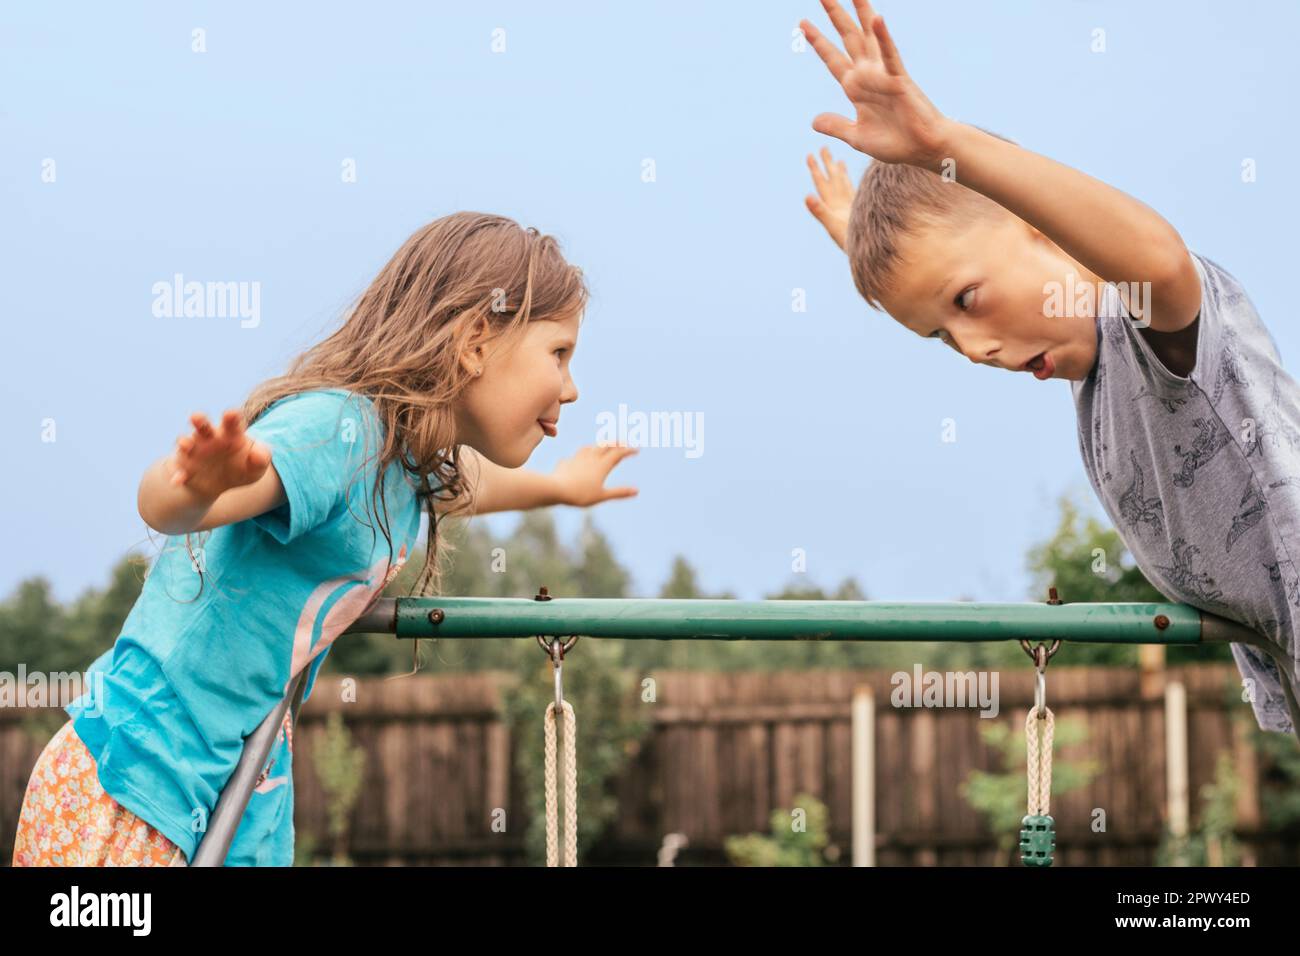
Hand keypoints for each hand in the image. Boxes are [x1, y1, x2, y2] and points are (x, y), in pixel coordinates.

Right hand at [168, 410, 271, 500]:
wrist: (223, 483)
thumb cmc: (243, 467)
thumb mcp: (257, 465)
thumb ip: (262, 457)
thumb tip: (258, 455)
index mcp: (231, 433)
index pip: (232, 422)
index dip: (231, 417)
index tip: (231, 413)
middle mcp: (209, 438)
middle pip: (203, 425)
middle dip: (199, 420)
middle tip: (196, 417)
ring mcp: (195, 452)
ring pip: (185, 443)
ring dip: (184, 442)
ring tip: (185, 444)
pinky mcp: (185, 469)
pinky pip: (180, 472)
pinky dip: (178, 476)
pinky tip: (178, 481)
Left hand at [551, 444, 638, 506]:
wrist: (555, 488)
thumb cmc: (580, 495)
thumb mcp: (602, 496)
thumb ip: (619, 493)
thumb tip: (636, 491)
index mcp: (602, 465)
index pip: (618, 453)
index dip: (629, 450)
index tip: (637, 449)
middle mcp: (591, 458)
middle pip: (606, 445)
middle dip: (617, 443)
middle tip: (624, 442)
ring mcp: (578, 458)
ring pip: (592, 447)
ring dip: (601, 445)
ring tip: (604, 446)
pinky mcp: (568, 461)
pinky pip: (579, 454)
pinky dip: (585, 452)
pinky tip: (582, 455)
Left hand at [800, 0, 950, 167]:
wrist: (922, 148)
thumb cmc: (895, 142)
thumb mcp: (857, 137)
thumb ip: (837, 126)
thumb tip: (814, 121)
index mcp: (856, 88)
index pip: (833, 59)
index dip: (818, 42)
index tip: (802, 24)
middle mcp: (868, 75)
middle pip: (848, 39)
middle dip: (834, 17)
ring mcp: (883, 74)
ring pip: (869, 38)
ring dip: (861, 14)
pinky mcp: (899, 79)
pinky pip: (890, 55)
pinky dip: (883, 38)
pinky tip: (876, 19)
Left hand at [806, 146, 855, 251]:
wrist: (867, 253)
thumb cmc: (849, 242)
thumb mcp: (832, 224)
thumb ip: (819, 211)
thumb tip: (806, 196)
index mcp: (831, 205)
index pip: (822, 184)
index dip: (816, 170)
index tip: (810, 156)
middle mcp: (839, 204)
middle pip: (831, 180)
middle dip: (826, 165)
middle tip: (823, 148)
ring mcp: (849, 207)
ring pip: (843, 185)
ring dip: (839, 173)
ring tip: (838, 161)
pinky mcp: (860, 210)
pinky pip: (855, 191)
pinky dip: (853, 183)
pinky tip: (855, 179)